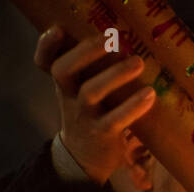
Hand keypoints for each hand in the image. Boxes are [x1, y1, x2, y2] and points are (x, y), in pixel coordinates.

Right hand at [34, 25, 156, 184]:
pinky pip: (117, 119)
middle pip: (63, 70)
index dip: (46, 46)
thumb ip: (90, 73)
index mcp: (64, 85)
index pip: (44, 62)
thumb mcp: (82, 94)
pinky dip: (134, 105)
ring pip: (91, 91)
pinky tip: (149, 94)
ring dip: (116, 75)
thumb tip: (121, 49)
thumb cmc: (89, 117)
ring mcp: (84, 116)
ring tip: (138, 62)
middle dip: (85, 52)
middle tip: (111, 39)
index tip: (57, 29)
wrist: (85, 158)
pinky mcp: (103, 134)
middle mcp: (68, 97)